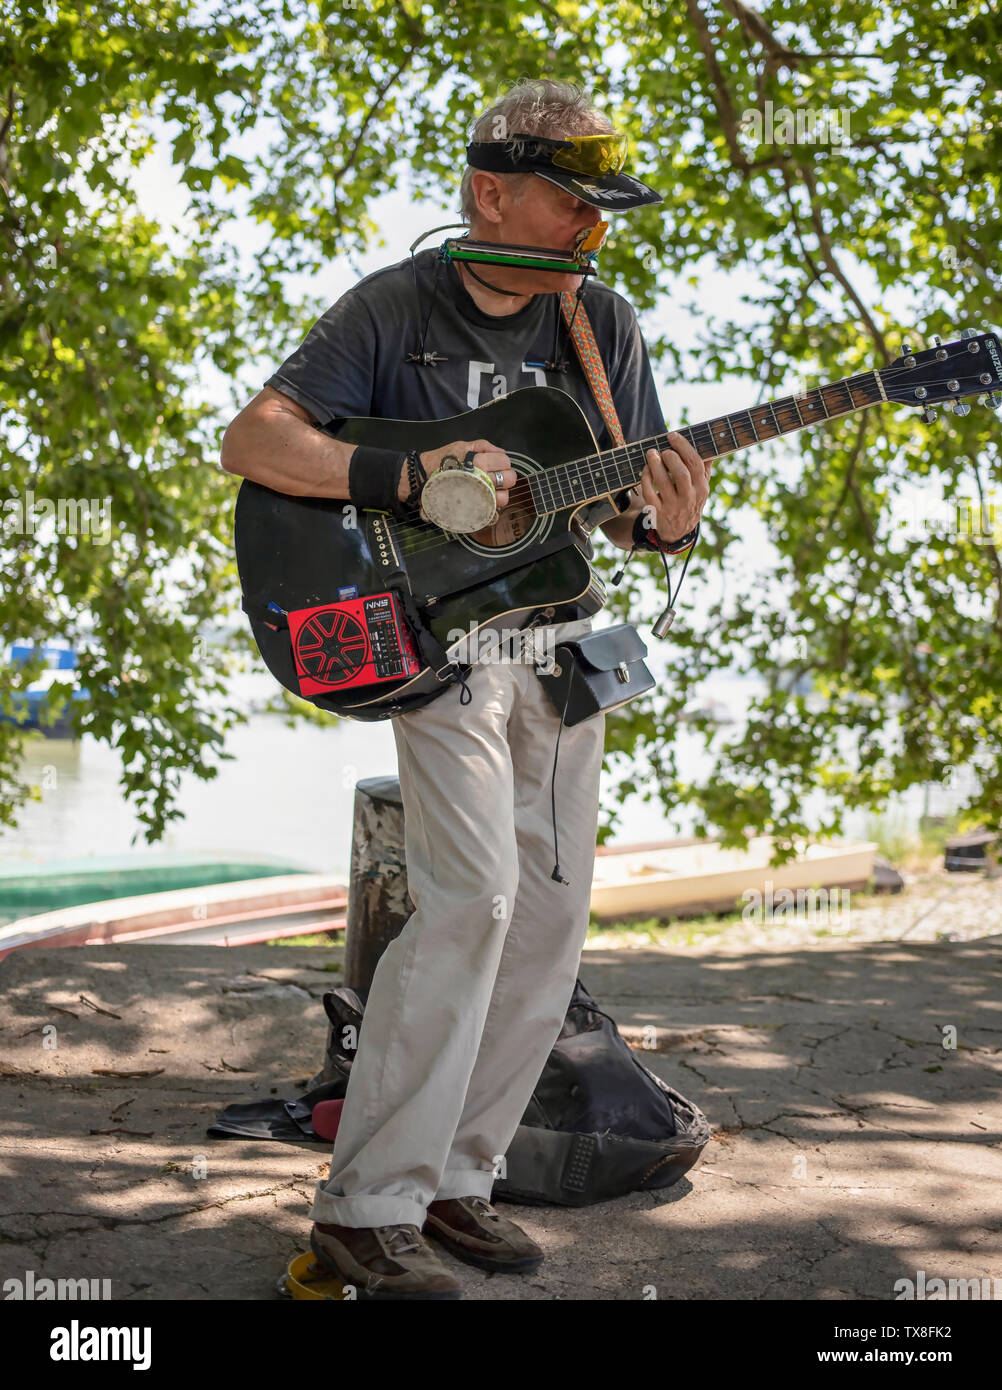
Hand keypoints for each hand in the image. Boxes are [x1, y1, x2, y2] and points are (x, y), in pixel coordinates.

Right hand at [401, 439, 517, 508]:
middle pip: (509, 479)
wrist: (421, 477)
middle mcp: (480, 478)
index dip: (503, 463)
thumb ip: (483, 446)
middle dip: (506, 478)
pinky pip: (492, 514)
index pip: (505, 461)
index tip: (497, 466)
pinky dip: (493, 511)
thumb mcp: (462, 445)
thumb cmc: (441, 461)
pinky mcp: (472, 510)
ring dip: (500, 495)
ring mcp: (478, 496)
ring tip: (491, 492)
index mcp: (479, 461)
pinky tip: (486, 505)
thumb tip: (501, 452)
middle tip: (496, 479)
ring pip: (503, 498)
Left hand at [639, 431, 710, 542]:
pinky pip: (649, 492)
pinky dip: (646, 478)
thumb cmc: (690, 502)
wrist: (679, 532)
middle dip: (670, 457)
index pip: (695, 464)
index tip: (673, 436)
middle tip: (663, 450)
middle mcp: (688, 497)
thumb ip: (705, 469)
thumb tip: (709, 448)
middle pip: (681, 473)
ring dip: (655, 464)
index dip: (683, 447)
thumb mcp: (702, 489)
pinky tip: (646, 469)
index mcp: (701, 488)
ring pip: (663, 482)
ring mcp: (673, 506)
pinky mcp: (657, 512)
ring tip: (651, 453)